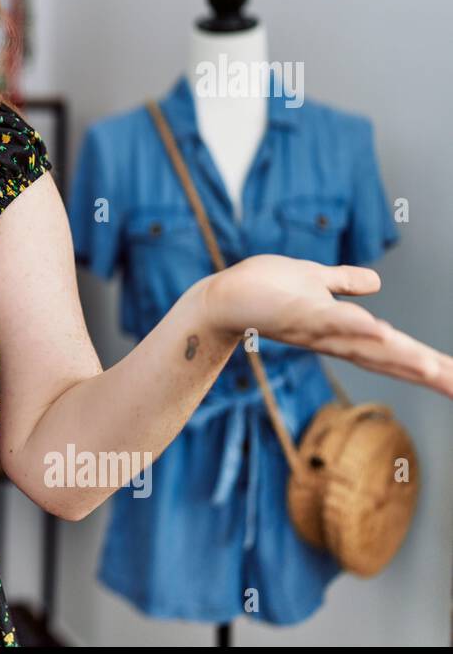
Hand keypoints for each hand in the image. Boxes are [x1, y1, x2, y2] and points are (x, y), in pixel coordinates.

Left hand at [202, 254, 452, 398]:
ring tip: (435, 368)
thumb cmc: (265, 291)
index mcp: (346, 333)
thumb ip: (344, 283)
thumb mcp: (315, 281)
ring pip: (365, 345)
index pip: (397, 352)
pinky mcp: (294, 313)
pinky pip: (328, 320)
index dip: (431, 366)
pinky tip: (380, 330)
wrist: (222, 297)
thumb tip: (376, 283)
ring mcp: (316, 329)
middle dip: (431, 372)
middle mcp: (336, 338)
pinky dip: (353, 325)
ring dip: (400, 356)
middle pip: (391, 358)